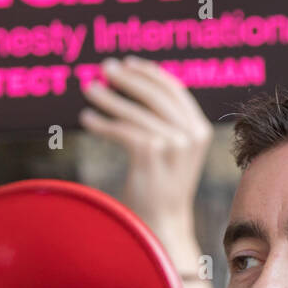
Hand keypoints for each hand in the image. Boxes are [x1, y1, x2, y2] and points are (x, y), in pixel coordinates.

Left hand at [79, 57, 213, 244]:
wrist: (163, 223)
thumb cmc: (162, 186)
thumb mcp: (174, 151)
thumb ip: (167, 124)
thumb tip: (137, 90)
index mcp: (200, 129)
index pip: (174, 90)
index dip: (150, 73)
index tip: (129, 63)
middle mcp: (191, 134)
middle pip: (154, 95)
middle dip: (127, 79)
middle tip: (104, 69)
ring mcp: (173, 145)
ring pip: (135, 111)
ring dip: (108, 98)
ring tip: (90, 89)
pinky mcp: (151, 155)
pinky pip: (122, 130)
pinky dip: (102, 123)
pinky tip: (87, 120)